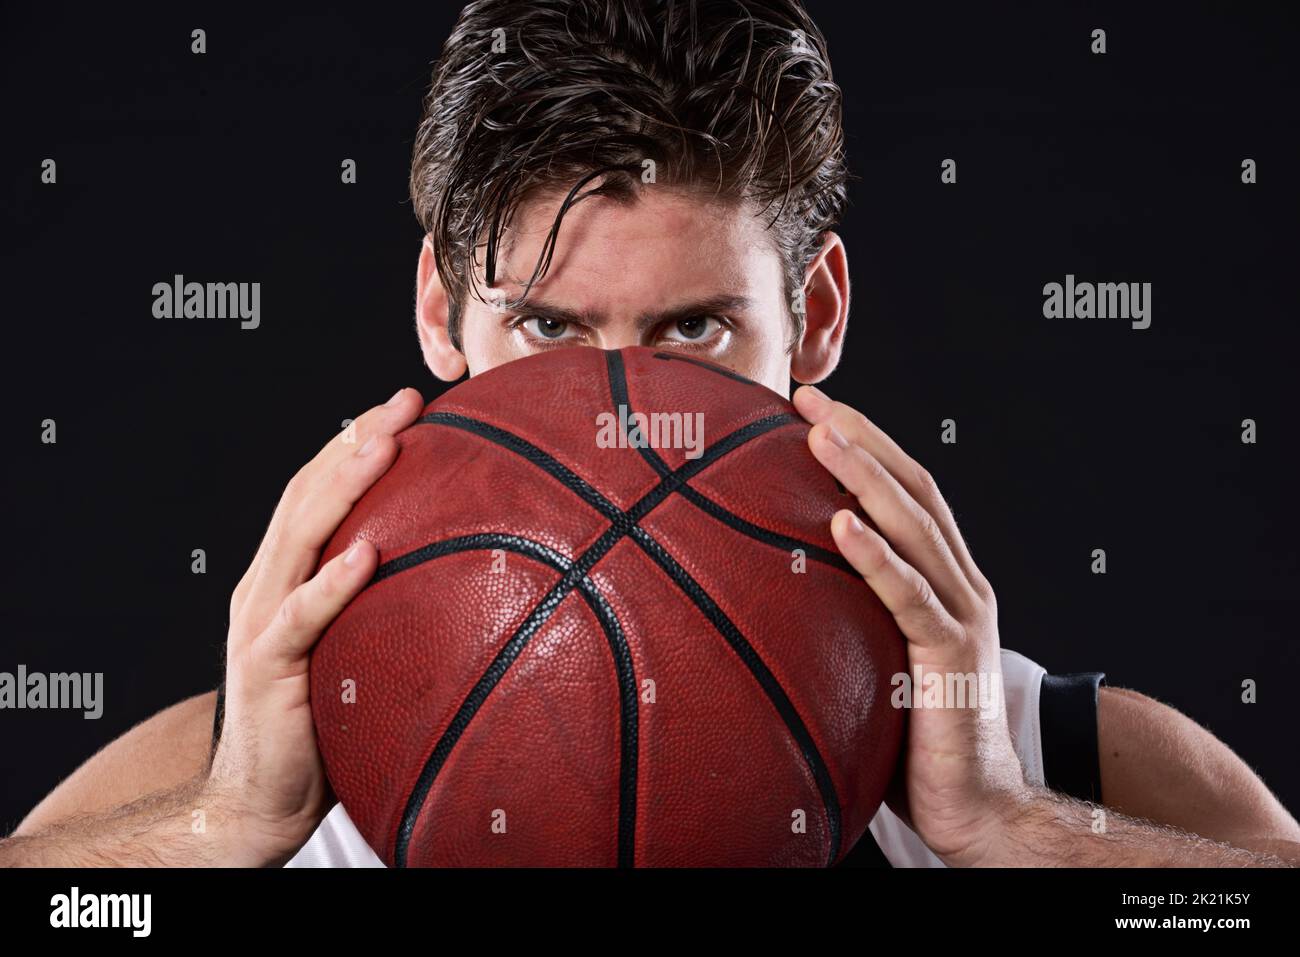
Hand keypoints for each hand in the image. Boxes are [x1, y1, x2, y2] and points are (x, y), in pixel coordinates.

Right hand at [206, 387, 423, 863]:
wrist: (257, 802)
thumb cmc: (319, 723)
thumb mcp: (356, 649)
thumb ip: (386, 606)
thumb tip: (467, 576)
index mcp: (286, 577)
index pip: (319, 494)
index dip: (357, 443)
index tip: (407, 405)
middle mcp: (266, 587)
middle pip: (307, 497)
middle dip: (354, 441)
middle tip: (404, 401)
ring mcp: (260, 624)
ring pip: (298, 539)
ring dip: (341, 488)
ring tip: (383, 444)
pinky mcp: (265, 669)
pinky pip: (301, 620)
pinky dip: (329, 584)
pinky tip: (363, 555)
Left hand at [793, 385, 1028, 866]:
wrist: (976, 806)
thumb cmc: (916, 737)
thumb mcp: (876, 661)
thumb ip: (848, 620)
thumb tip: (777, 595)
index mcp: (944, 582)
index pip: (907, 495)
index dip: (866, 446)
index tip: (812, 409)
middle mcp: (961, 586)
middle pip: (912, 492)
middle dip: (861, 438)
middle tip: (808, 398)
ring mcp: (962, 616)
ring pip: (914, 529)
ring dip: (866, 476)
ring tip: (821, 434)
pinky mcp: (951, 657)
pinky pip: (908, 598)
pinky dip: (877, 557)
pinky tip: (841, 524)